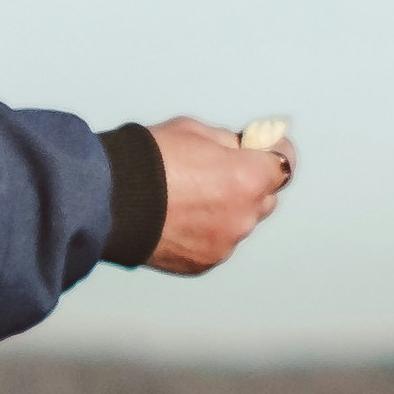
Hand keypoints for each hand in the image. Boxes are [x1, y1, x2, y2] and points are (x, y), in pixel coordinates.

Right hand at [146, 117, 293, 276]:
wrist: (108, 200)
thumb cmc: (150, 160)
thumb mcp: (196, 131)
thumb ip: (229, 143)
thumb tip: (242, 149)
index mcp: (248, 179)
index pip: (285, 163)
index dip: (274, 151)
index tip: (265, 147)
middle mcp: (245, 216)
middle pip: (265, 197)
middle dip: (250, 183)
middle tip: (219, 173)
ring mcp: (226, 243)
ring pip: (240, 222)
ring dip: (227, 211)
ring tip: (190, 198)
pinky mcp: (205, 262)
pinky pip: (218, 243)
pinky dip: (207, 232)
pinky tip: (180, 218)